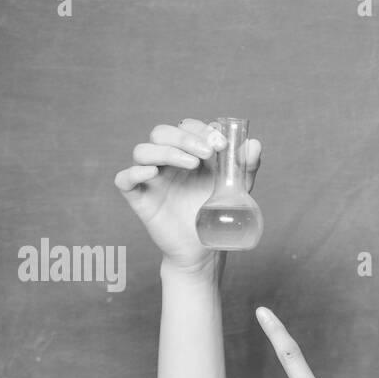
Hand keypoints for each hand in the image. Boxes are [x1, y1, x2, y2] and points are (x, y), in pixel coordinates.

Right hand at [113, 118, 261, 273]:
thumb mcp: (237, 189)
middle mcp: (167, 162)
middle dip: (185, 137)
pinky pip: (124, 179)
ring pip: (142, 151)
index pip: (185, 127)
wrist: (205, 250)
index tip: (220, 143)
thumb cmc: (217, 216)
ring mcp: (151, 179)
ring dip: (166, 151)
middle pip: (161, 133)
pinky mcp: (139, 198)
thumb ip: (245, 166)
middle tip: (207, 153)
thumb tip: (254, 143)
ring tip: (191, 164)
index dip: (200, 129)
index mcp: (188, 153)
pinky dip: (134, 172)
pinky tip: (153, 174)